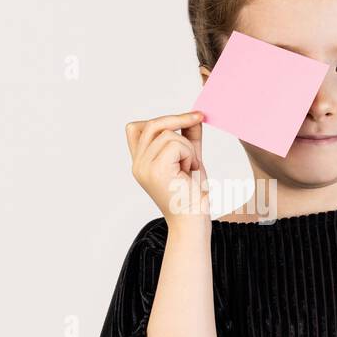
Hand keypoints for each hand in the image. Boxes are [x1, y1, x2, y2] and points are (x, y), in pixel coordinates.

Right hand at [124, 111, 210, 227]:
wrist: (193, 219)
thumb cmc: (192, 194)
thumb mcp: (190, 159)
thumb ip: (189, 138)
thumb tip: (194, 116)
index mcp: (141, 162)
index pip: (136, 129)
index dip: (160, 120)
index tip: (186, 119)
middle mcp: (138, 164)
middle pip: (152, 125)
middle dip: (178, 119)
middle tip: (199, 117)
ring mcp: (144, 167)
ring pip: (168, 134)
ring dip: (187, 146)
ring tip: (190, 166)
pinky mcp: (156, 170)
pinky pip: (176, 143)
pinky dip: (189, 154)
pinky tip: (190, 170)